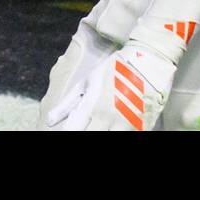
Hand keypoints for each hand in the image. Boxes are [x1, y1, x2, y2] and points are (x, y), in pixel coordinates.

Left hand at [46, 41, 175, 130]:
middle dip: (84, 133)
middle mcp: (108, 118)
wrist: (148, 61)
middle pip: (91, 136)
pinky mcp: (142, 127)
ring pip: (109, 138)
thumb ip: (68, 103)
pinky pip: (126, 136)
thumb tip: (50, 121)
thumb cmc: (115, 69)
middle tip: (83, 128)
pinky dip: (116, 134)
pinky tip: (110, 127)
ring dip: (100, 133)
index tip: (61, 133)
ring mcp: (127, 124)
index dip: (66, 134)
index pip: (74, 130)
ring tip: (96, 127)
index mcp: (93, 106)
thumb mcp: (88, 81)